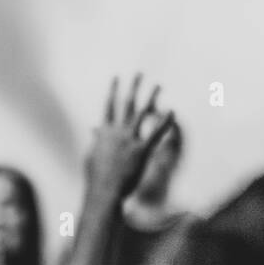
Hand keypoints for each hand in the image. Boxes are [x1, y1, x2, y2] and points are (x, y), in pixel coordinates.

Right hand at [85, 74, 175, 195]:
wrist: (103, 191)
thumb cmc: (95, 177)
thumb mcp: (91, 155)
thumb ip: (95, 139)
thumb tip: (94, 128)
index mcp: (104, 133)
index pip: (109, 107)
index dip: (113, 91)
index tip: (117, 78)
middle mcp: (117, 132)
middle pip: (126, 104)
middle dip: (133, 87)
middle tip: (139, 73)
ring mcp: (129, 140)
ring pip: (142, 113)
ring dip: (151, 97)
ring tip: (158, 85)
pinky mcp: (141, 151)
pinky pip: (155, 133)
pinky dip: (164, 121)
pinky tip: (172, 111)